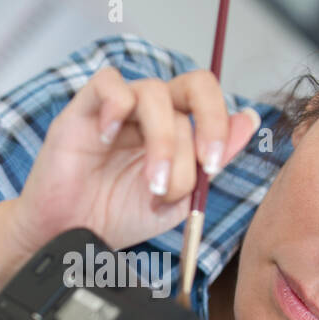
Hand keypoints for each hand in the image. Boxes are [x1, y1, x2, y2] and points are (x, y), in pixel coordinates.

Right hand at [9, 66, 261, 254]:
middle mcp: (151, 112)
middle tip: (204, 163)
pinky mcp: (83, 108)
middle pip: (194, 84)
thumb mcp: (178, 199)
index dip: (221, 123)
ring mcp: (118, 108)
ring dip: (162, 143)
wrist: (69, 236)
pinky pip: (108, 83)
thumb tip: (248, 120)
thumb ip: (210, 161)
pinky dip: (116, 107)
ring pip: (155, 94)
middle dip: (208, 124)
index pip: (209, 100)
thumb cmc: (116, 215)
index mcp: (176, 127)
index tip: (215, 165)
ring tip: (152, 185)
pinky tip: (110, 139)